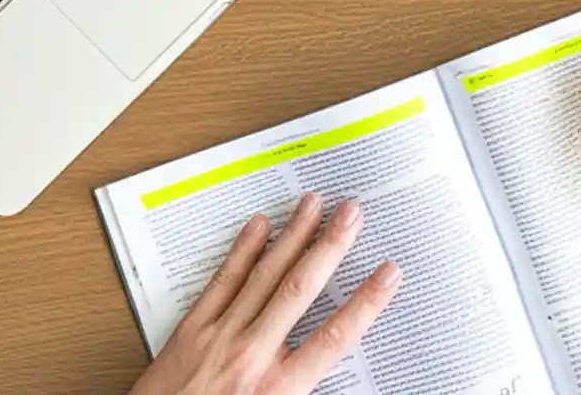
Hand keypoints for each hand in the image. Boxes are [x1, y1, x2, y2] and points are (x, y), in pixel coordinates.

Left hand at [129, 194, 401, 394]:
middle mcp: (253, 357)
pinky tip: (259, 225)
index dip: (366, 302)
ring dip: (292, 236)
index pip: (335, 337)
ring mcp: (220, 337)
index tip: (389, 273)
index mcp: (280, 390)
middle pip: (300, 290)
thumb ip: (300, 391)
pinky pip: (222, 282)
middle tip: (351, 213)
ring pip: (264, 276)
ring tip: (312, 204)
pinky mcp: (191, 331)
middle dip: (330, 246)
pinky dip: (242, 251)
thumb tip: (329, 361)